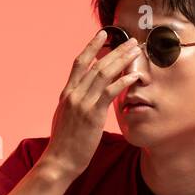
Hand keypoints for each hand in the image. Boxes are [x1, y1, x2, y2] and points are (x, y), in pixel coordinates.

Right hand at [45, 29, 142, 181]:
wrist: (59, 160)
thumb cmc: (64, 143)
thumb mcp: (65, 117)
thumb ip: (74, 103)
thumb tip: (82, 98)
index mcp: (67, 93)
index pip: (79, 63)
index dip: (91, 46)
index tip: (103, 34)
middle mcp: (73, 93)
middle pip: (96, 64)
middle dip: (115, 50)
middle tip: (131, 41)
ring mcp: (82, 103)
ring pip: (104, 74)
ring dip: (122, 60)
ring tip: (136, 52)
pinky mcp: (92, 114)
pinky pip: (109, 92)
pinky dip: (123, 82)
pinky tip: (134, 76)